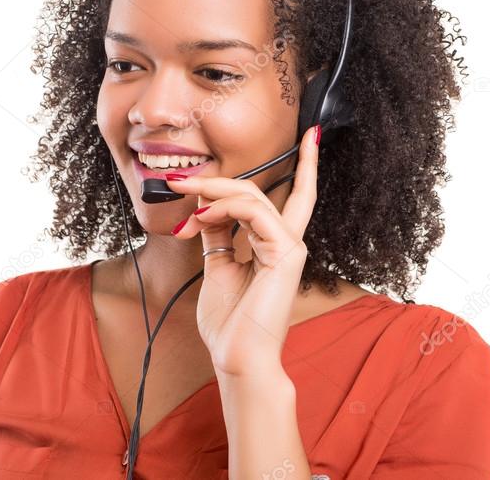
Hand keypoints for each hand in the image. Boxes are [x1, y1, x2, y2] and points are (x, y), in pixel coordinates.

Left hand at [165, 124, 321, 377]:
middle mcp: (287, 241)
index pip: (296, 195)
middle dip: (215, 181)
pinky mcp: (286, 252)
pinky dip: (223, 209)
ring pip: (252, 196)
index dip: (307, 165)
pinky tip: (201, 218)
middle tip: (176, 181)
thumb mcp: (216, 267)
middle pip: (257, 191)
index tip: (312, 133)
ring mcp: (290, 246)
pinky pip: (254, 212)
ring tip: (183, 200)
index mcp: (276, 245)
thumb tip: (205, 207)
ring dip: (212, 193)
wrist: (237, 356)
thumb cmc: (229, 322)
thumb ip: (216, 234)